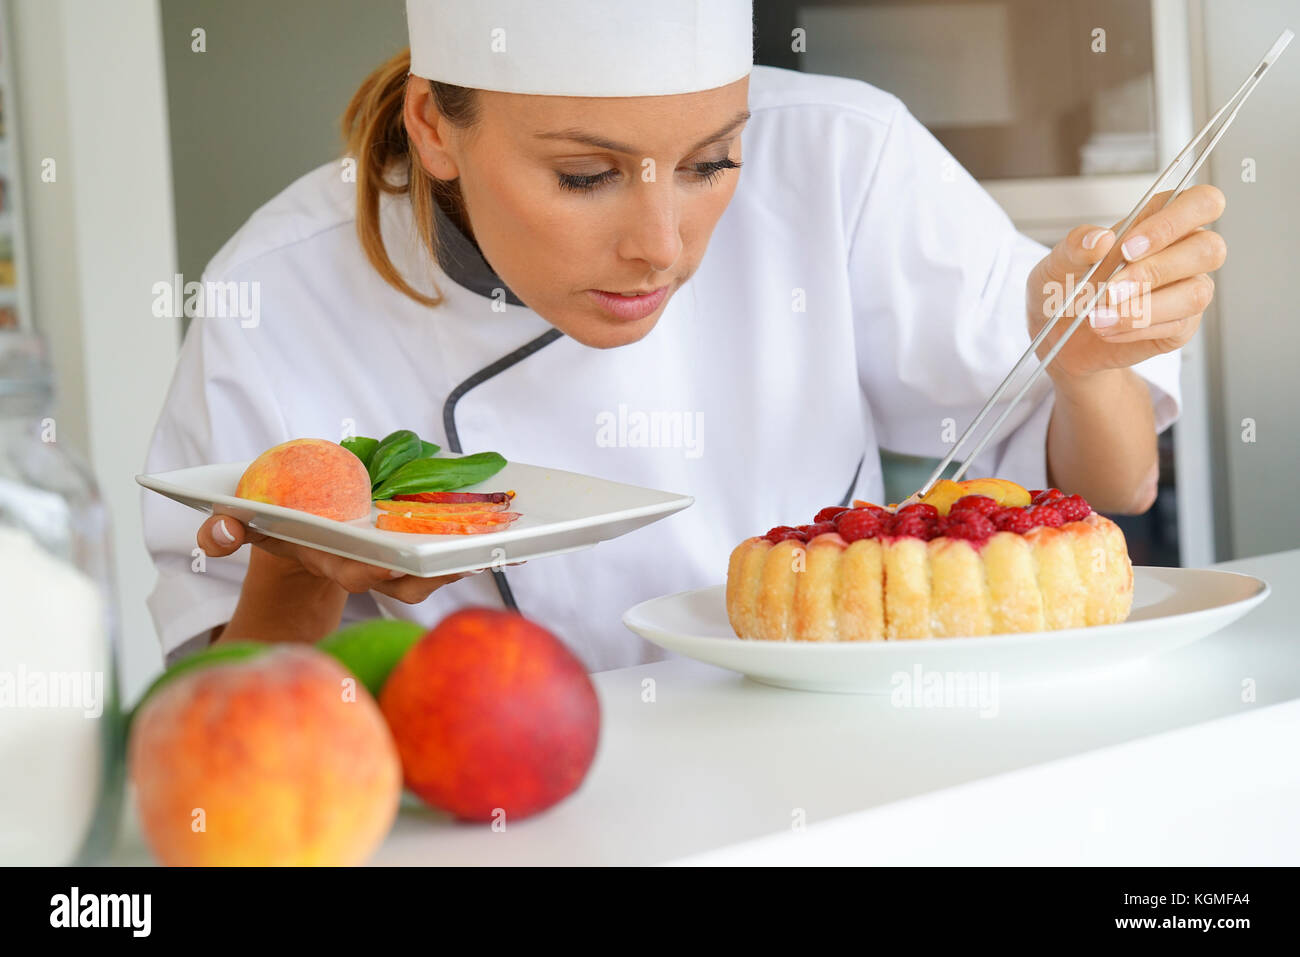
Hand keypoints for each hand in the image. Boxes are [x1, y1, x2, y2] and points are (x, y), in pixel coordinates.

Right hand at [196, 513, 479, 603]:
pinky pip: (450, 557)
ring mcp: (393, 566)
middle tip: (472, 557)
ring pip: (435, 574)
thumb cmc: (278, 522)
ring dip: (469, 562)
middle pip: (407, 582)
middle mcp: (367, 569)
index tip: (400, 564)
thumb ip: (229, 526)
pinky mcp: (415, 556)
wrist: (302, 534)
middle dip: (439, 572)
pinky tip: (518, 543)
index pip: (357, 574)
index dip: (378, 571)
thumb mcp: (249, 521)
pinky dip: (479, 552)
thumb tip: (219, 530)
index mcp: (332, 560)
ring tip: (506, 546)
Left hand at [1025, 184, 1226, 382]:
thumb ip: (1076, 246)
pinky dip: (1135, 328)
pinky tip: (1106, 328)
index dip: (1172, 222)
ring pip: (1196, 293)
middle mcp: (1182, 252)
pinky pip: (1176, 325)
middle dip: (1155, 271)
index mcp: (1158, 222)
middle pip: (1210, 249)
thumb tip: (1099, 239)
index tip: (1128, 247)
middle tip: (1110, 289)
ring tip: (1097, 317)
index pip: (1201, 202)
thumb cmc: (1066, 288)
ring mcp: (1186, 289)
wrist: (1059, 335)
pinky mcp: (1181, 325)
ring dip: (1143, 308)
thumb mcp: (1057, 263)